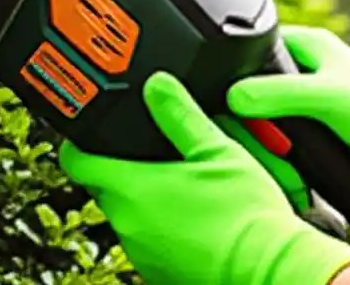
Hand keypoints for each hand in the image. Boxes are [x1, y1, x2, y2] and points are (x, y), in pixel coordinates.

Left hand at [60, 71, 349, 284]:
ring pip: (129, 216)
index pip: (76, 161)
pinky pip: (150, 242)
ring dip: (146, 201)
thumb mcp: (217, 151)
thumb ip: (180, 115)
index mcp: (130, 189)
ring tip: (183, 187)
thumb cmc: (247, 218)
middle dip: (123, 169)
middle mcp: (127, 224)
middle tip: (153, 155)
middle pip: (105, 187)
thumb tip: (157, 84)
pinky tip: (194, 218)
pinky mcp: (160, 273)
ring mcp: (141, 253)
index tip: (88, 134)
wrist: (273, 272)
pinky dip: (164, 228)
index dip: (79, 144)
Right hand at [227, 25, 349, 235]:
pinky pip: (283, 132)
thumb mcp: (324, 99)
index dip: (234, 64)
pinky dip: (280, 143)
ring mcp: (314, 96)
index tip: (226, 93)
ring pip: (268, 109)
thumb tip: (232, 96)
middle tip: (257, 127)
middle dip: (250, 105)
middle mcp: (310, 66)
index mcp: (310, 43)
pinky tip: (285, 154)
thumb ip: (275, 93)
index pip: (253, 43)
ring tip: (278, 143)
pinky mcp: (319, 124)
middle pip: (256, 80)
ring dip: (267, 128)